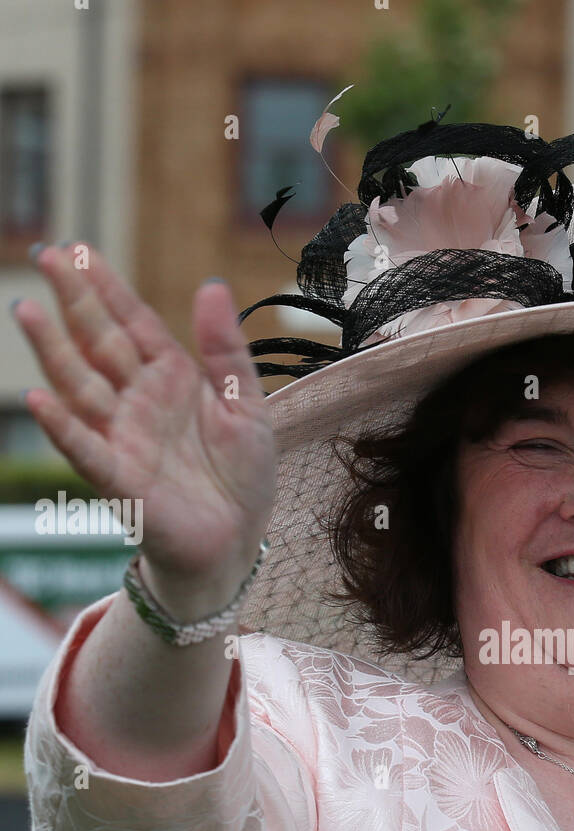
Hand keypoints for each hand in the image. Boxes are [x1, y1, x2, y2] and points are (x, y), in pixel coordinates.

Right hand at [12, 243, 276, 587]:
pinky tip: (39, 401)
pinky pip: (87, 450)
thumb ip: (226, 352)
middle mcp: (139, 402)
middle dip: (74, 301)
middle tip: (46, 255)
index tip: (78, 248)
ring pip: (81, 386)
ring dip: (53, 351)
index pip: (133, 323)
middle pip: (99, 343)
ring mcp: (124, 437)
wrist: (236, 541)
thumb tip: (211, 285)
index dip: (107, 287)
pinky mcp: (120, 480)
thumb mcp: (248, 406)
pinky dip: (64, 428)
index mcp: (171, 378)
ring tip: (26, 310)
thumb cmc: (240, 476)